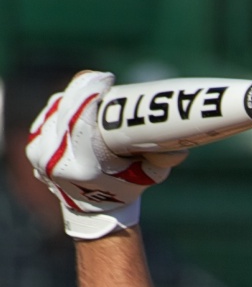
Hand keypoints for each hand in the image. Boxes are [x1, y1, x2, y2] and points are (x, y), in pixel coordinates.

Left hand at [24, 70, 182, 239]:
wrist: (94, 208)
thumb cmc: (126, 188)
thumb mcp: (148, 176)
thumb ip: (161, 161)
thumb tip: (181, 148)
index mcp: (82, 168)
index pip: (81, 121)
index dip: (90, 95)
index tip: (106, 78)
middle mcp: (54, 160)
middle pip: (66, 109)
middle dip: (85, 90)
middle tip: (104, 80)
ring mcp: (40, 153)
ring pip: (57, 109)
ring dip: (76, 96)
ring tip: (94, 92)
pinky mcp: (35, 146)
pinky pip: (50, 115)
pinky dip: (65, 105)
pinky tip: (79, 102)